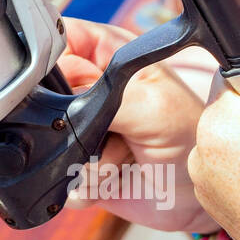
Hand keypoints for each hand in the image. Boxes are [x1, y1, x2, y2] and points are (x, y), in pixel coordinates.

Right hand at [56, 18, 214, 231]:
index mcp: (107, 56)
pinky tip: (110, 179)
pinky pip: (56, 175)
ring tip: (119, 158)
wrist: (197, 197)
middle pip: (43, 95)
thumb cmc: (191, 139)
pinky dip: (81, 184)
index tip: (72, 91)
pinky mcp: (77, 163)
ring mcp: (82, 127)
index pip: (58, 42)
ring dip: (81, 158)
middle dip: (69, 122)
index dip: (54, 63)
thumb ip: (100, 97)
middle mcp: (90, 89)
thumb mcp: (151, 106)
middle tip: (109, 132)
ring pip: (47, 139)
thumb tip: (59, 107)